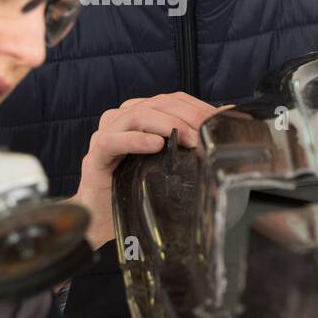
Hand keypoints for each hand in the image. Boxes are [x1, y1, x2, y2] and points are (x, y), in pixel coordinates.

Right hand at [71, 92, 227, 247]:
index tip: (218, 120)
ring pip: (138, 115)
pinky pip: (113, 141)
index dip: (197, 107)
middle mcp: (121, 118)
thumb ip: (188, 141)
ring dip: (168, 125)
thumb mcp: (167, 161)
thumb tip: (222, 122)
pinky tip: (155, 145)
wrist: (102, 217)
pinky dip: (136, 140)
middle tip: (207, 133)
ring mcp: (106, 133)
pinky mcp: (95, 155)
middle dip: (188, 116)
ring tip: (190, 141)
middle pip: (158, 104)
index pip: (171, 100)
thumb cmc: (137, 187)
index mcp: (139, 114)